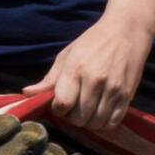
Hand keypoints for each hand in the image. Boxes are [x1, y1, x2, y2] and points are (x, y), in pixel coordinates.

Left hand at [23, 14, 153, 129]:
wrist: (126, 31)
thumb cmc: (92, 42)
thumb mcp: (67, 56)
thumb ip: (48, 79)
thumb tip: (26, 93)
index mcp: (76, 68)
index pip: (62, 104)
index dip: (58, 109)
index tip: (60, 104)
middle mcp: (95, 80)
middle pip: (78, 119)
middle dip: (72, 117)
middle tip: (74, 107)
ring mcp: (113, 88)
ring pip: (95, 123)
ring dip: (88, 121)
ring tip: (88, 109)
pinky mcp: (128, 95)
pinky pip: (112, 122)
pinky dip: (104, 123)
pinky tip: (101, 111)